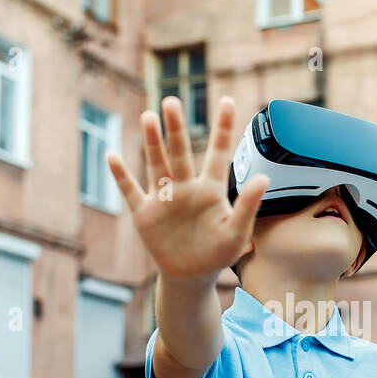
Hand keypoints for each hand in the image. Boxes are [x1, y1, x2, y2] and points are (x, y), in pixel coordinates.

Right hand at [106, 95, 268, 282]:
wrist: (191, 276)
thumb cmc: (217, 254)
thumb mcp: (237, 233)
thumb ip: (248, 205)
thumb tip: (265, 177)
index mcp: (210, 190)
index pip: (218, 153)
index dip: (223, 128)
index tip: (228, 100)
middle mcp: (186, 187)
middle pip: (180, 152)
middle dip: (176, 128)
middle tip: (172, 101)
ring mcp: (164, 199)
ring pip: (157, 164)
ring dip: (153, 142)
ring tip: (149, 116)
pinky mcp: (145, 214)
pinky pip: (131, 191)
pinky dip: (121, 176)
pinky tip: (112, 156)